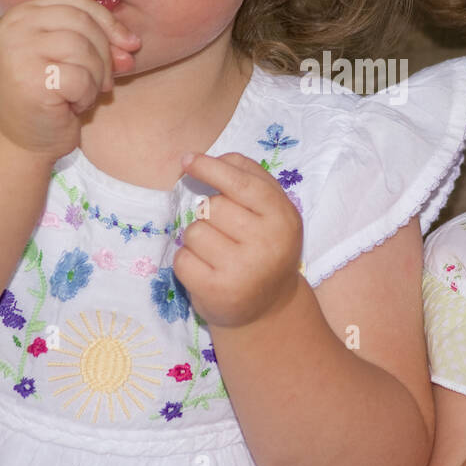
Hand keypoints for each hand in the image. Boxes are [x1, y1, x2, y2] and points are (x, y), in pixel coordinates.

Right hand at [0, 0, 141, 160]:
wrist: (19, 141)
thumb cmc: (49, 97)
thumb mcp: (72, 59)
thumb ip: (97, 41)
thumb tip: (133, 43)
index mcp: (23, 15)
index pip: (75, 2)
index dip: (108, 21)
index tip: (128, 44)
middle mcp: (15, 28)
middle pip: (82, 21)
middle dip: (105, 53)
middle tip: (104, 81)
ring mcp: (19, 52)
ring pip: (83, 48)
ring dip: (96, 76)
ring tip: (84, 93)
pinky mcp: (29, 79)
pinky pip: (80, 77)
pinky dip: (86, 95)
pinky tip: (72, 106)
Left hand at [174, 152, 302, 328]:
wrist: (269, 308)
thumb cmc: (265, 248)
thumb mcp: (273, 211)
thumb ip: (252, 178)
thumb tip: (218, 157)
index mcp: (283, 217)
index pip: (240, 183)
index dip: (211, 168)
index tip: (187, 159)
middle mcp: (266, 243)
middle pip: (212, 206)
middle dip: (210, 215)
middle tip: (227, 234)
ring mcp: (241, 270)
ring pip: (194, 232)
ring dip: (198, 239)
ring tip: (218, 254)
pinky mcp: (217, 291)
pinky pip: (182, 258)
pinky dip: (187, 261)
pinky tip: (206, 270)